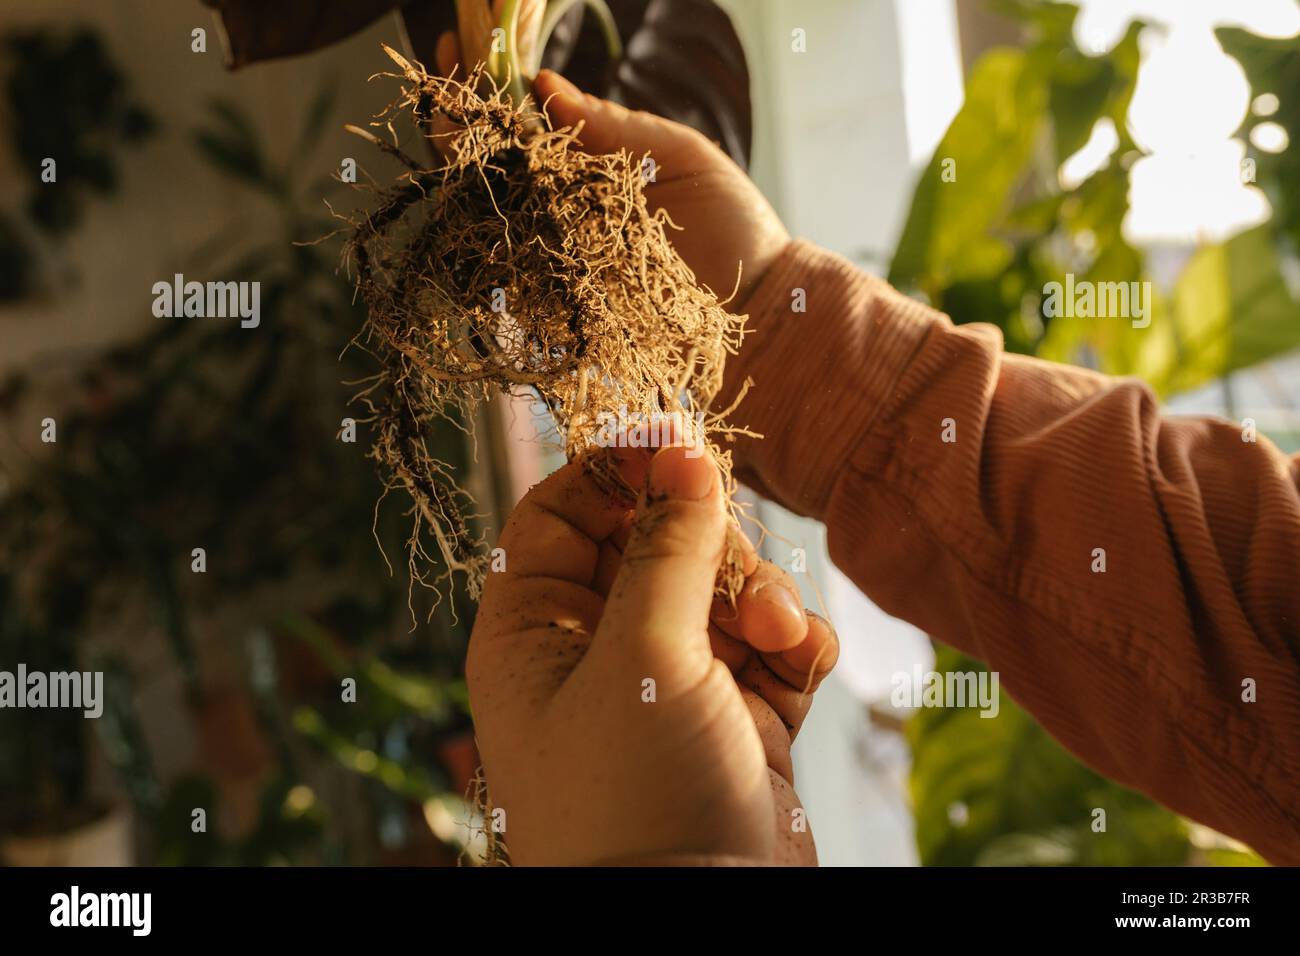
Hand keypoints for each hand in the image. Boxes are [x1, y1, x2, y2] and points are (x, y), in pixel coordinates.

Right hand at [431, 33, 787, 306]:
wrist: (759, 311)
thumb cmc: (735, 231)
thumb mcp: (680, 157)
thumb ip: (615, 127)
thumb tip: (545, 85)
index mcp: (594, 169)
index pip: (529, 124)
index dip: (492, 87)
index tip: (460, 46)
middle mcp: (567, 211)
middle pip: (496, 165)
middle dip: (461, 119)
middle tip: (442, 73)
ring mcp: (558, 258)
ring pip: (491, 212)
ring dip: (460, 166)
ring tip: (443, 118)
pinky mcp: (557, 306)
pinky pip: (507, 269)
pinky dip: (482, 233)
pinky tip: (467, 192)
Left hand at [466, 445, 836, 864]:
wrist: (706, 923)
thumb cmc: (636, 797)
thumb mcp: (645, 654)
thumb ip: (668, 544)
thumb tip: (680, 446)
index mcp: (535, 630)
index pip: (560, 511)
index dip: (615, 470)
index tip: (677, 442)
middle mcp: (597, 648)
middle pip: (655, 538)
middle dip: (708, 545)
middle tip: (732, 565)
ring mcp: (670, 680)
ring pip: (723, 585)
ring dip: (762, 597)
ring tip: (776, 636)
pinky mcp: (735, 712)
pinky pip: (769, 641)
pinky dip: (792, 644)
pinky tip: (798, 667)